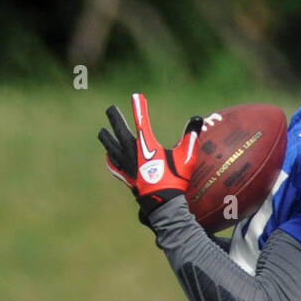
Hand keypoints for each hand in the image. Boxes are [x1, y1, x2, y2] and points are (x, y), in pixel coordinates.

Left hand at [98, 93, 202, 221]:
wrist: (162, 203)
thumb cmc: (175, 180)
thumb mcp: (186, 157)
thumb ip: (191, 136)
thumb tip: (198, 118)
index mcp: (146, 145)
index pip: (141, 120)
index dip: (139, 107)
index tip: (136, 96)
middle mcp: (132, 152)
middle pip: (119, 130)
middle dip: (115, 118)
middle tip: (110, 109)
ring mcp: (126, 165)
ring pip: (112, 147)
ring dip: (107, 138)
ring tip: (103, 131)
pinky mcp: (125, 176)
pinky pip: (114, 165)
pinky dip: (111, 159)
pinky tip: (109, 156)